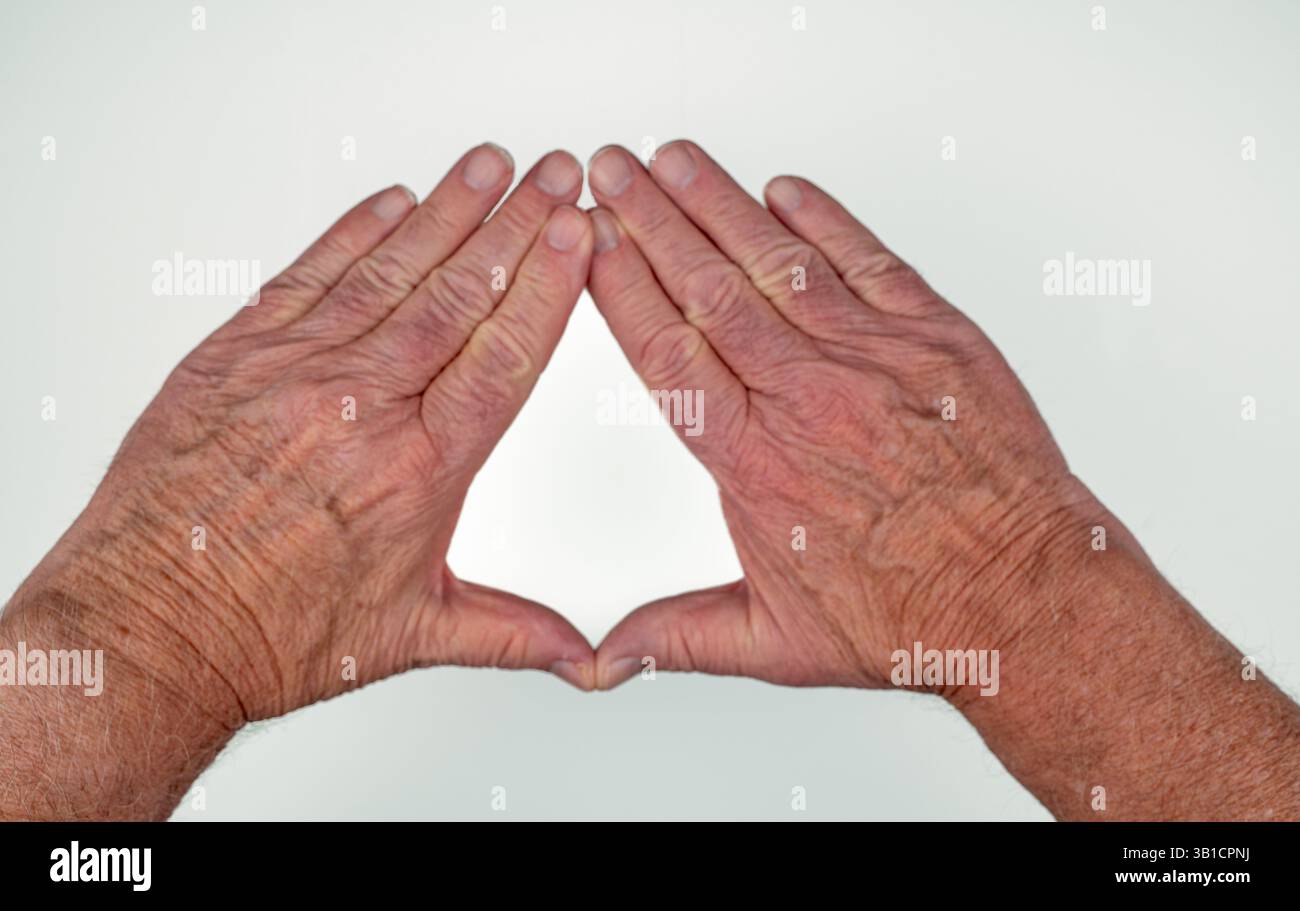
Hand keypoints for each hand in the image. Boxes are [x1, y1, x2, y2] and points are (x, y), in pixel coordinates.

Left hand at [10, 145, 596, 728]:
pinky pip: (309, 277)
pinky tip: (391, 203)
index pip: (505, 355)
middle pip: (459, 296)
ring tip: (489, 168)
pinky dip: (354, 233)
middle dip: (517, 226)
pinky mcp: (236, 357)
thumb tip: (580, 656)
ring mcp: (295, 374)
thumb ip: (510, 629)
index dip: (548, 286)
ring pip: (390, 274)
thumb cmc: (268, 633)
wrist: (154, 629)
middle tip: (554, 175)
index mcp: (418, 470)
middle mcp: (361, 409)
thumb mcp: (410, 636)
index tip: (577, 235)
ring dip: (447, 212)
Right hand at [586, 140, 1101, 690]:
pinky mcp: (935, 339)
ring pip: (776, 264)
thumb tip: (611, 658)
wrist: (1023, 600)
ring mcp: (872, 361)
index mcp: (754, 462)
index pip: (666, 352)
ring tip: (675, 161)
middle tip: (611, 170)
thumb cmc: (909, 616)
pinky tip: (784, 191)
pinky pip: (868, 262)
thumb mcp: (776, 642)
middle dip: (649, 219)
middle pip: (707, 288)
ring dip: (718, 203)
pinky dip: (824, 220)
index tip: (589, 243)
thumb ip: (681, 635)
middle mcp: (805, 399)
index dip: (619, 287)